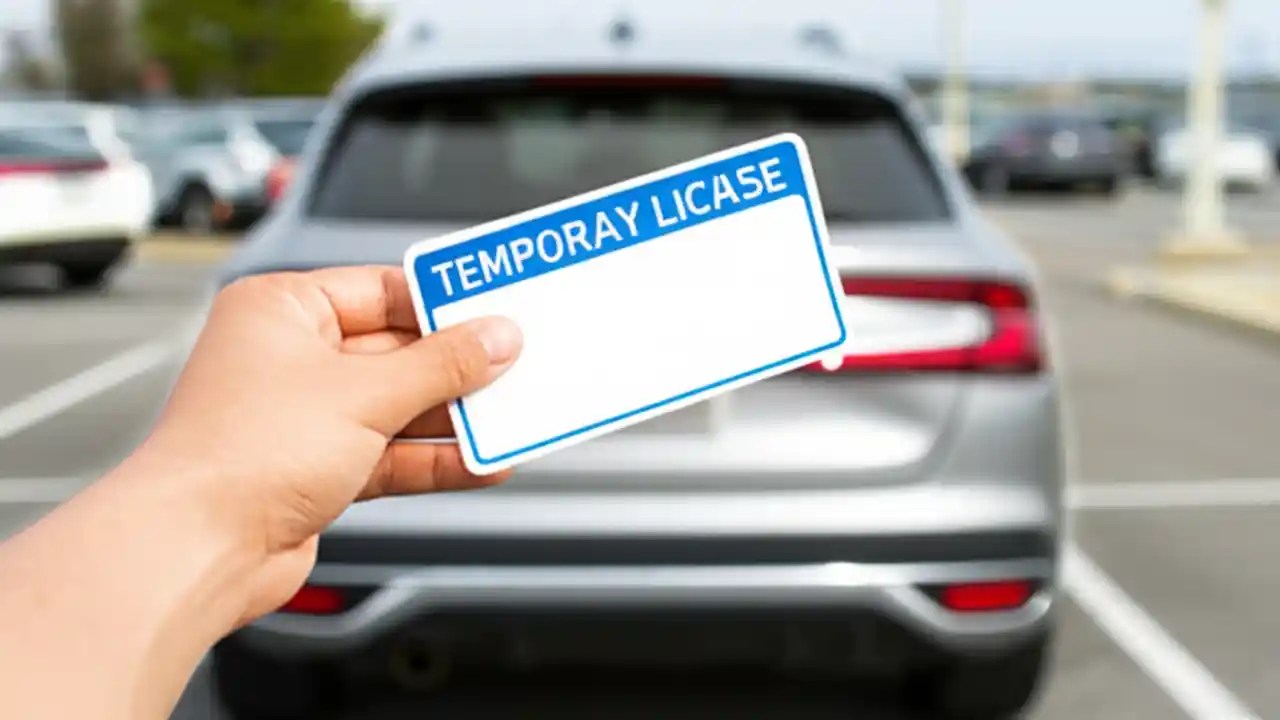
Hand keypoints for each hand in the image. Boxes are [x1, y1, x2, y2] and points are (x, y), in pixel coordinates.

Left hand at [135, 266, 521, 622]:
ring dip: (451, 419)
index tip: (496, 313)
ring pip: (397, 407)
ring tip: (508, 418)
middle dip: (455, 368)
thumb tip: (495, 339)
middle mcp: (289, 357)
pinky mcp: (318, 469)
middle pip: (397, 351)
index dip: (444, 304)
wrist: (196, 548)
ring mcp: (304, 416)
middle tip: (514, 367)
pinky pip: (390, 453)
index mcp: (282, 310)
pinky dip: (434, 459)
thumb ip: (440, 365)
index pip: (382, 290)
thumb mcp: (364, 394)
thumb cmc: (241, 454)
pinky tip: (481, 462)